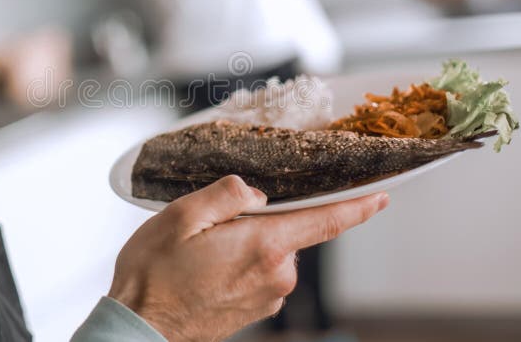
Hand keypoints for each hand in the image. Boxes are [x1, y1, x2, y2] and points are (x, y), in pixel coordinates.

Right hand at [109, 176, 388, 340]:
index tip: (381, 196)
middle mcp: (276, 275)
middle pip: (287, 230)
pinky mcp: (255, 309)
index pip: (325, 222)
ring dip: (245, 241)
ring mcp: (267, 297)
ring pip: (269, 250)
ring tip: (200, 251)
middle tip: (210, 224)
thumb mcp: (182, 216)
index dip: (357, 207)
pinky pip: (258, 271)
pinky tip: (206, 267)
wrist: (139, 327)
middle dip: (259, 218)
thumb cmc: (154, 274)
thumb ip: (227, 195)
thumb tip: (256, 193)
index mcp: (264, 247)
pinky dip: (239, 261)